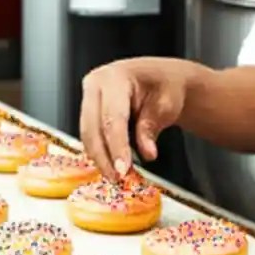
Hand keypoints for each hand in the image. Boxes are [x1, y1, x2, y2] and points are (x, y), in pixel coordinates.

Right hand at [79, 58, 192, 181]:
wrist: (163, 78)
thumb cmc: (166, 85)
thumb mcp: (166, 104)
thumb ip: (151, 127)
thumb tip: (146, 153)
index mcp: (116, 77)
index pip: (113, 117)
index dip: (117, 146)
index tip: (123, 169)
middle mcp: (96, 84)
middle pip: (93, 127)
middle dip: (104, 156)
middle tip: (117, 178)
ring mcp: (89, 96)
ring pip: (87, 134)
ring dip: (100, 158)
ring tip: (117, 176)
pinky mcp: (88, 110)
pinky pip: (90, 135)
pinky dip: (100, 152)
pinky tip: (112, 166)